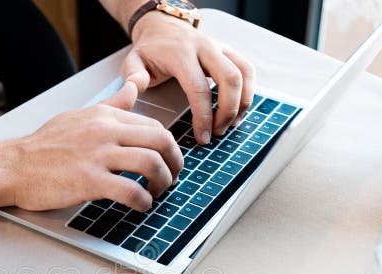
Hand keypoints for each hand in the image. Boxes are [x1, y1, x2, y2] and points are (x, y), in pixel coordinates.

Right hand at [2, 81, 182, 212]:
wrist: (13, 166)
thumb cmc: (43, 146)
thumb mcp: (79, 116)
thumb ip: (111, 105)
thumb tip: (133, 87)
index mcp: (104, 116)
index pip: (153, 125)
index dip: (168, 146)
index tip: (166, 160)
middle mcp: (104, 131)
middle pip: (161, 140)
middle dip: (175, 162)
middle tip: (171, 177)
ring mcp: (97, 155)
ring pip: (151, 163)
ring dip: (163, 182)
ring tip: (157, 192)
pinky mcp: (90, 181)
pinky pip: (131, 190)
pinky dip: (143, 201)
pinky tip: (140, 205)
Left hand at [122, 11, 255, 143]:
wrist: (162, 28)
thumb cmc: (150, 50)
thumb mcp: (132, 62)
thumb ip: (133, 77)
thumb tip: (135, 90)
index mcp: (180, 54)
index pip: (199, 89)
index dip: (204, 117)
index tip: (202, 137)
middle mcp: (204, 47)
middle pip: (229, 79)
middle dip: (228, 111)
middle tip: (217, 133)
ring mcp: (220, 47)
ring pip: (244, 74)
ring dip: (242, 103)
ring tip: (229, 124)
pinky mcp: (229, 51)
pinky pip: (247, 70)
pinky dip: (248, 91)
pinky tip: (237, 109)